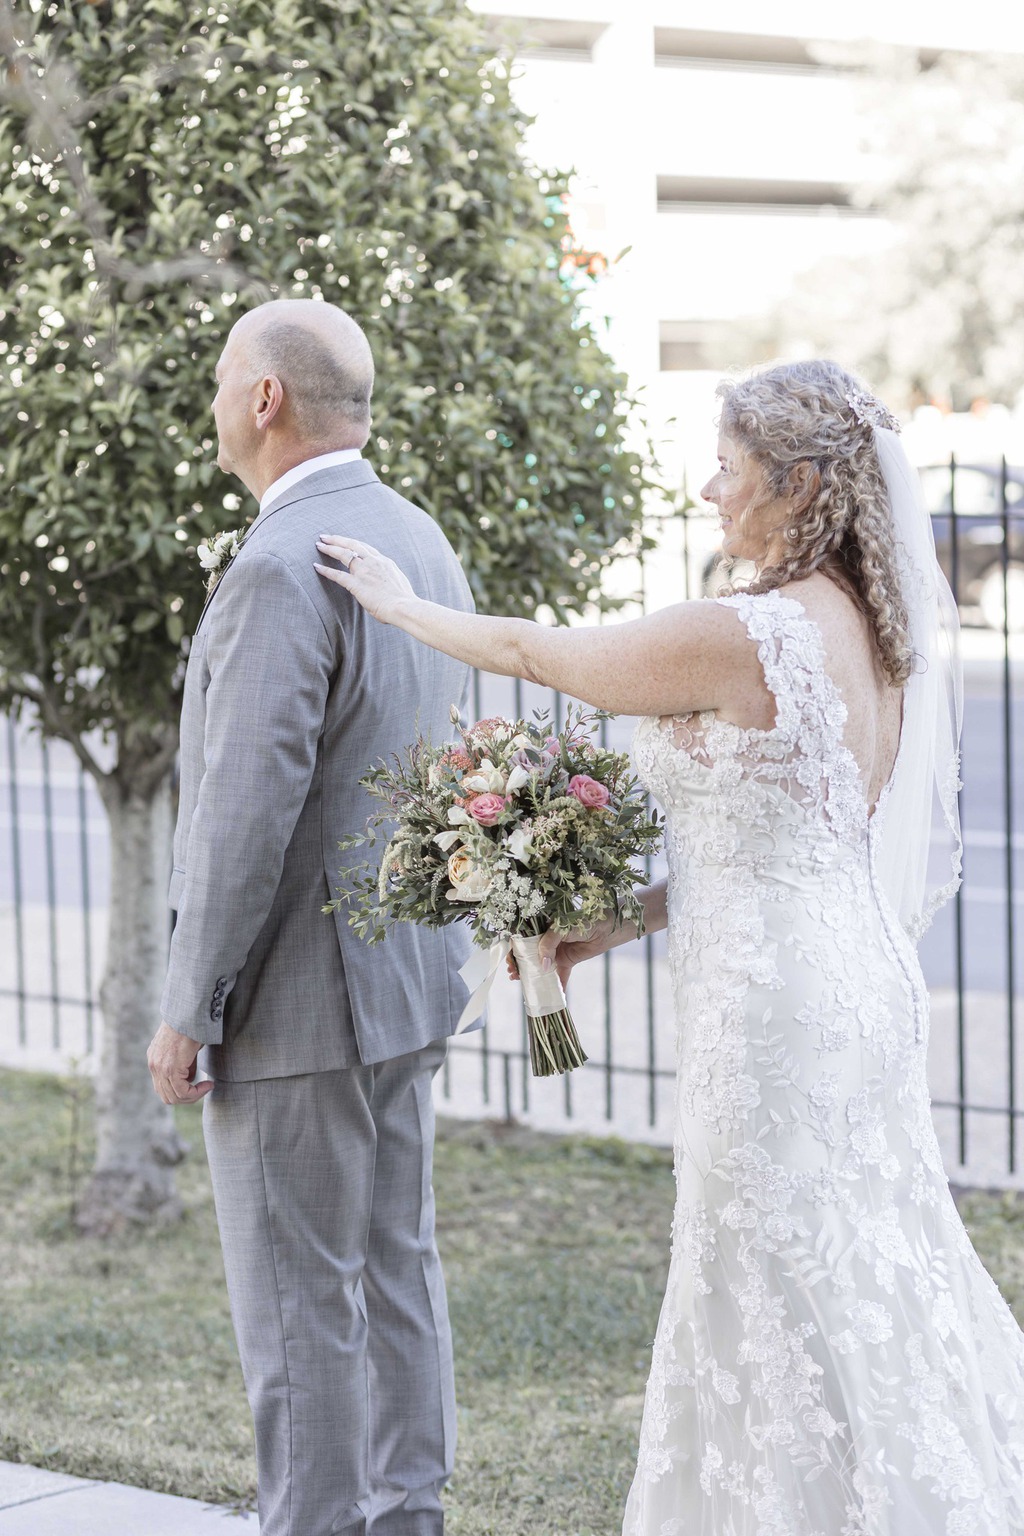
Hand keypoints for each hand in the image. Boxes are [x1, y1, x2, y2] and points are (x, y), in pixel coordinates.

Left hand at [147, 1022, 213, 1104]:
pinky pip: (182, 1092)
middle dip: (187, 1098)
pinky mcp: (169, 1069)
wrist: (189, 1014)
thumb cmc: (192, 1025)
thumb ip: (184, 1064)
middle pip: (166, 1097)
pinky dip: (197, 1093)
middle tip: (203, 1089)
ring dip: (193, 1096)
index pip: (163, 1088)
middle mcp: (154, 1065)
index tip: (198, 1084)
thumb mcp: (185, 1047)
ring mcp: (159, 1068)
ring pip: (174, 1097)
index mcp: (155, 1059)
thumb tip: (190, 1078)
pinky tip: (208, 1085)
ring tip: (207, 1087)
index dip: (181, 1091)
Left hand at [314, 534, 415, 622]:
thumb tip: (385, 584)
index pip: (366, 548)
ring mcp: (364, 572)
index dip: (354, 544)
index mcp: (385, 562)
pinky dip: (326, 570)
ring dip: (330, 548)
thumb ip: (388, 579)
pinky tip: (317, 567)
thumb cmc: (405, 601)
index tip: (346, 541)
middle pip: (353, 545)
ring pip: (343, 554)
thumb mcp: (399, 583)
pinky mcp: (356, 584)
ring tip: (319, 544)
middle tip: (326, 536)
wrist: (405, 607)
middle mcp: (374, 562)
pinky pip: (337, 575)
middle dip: (338, 539)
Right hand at [506, 917, 621, 991]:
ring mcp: (556, 952)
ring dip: (530, 975)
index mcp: (542, 928)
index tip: (510, 961)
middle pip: (528, 955)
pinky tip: (547, 997)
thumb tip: (543, 965)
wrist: (606, 927)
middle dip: (519, 965)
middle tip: (513, 973)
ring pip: (540, 967)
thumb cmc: (583, 919)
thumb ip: (548, 944)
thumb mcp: (561, 927)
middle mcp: (547, 941)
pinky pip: (559, 976)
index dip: (514, 950)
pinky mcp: (567, 962)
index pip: (523, 940)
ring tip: (520, 981)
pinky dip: (555, 987)